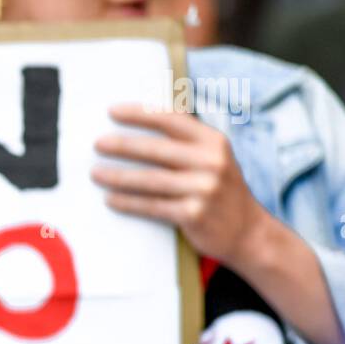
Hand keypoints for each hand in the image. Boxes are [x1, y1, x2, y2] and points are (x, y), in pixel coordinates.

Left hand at [90, 104, 270, 266]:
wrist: (249, 232)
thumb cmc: (219, 190)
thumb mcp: (213, 158)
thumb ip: (185, 142)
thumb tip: (139, 124)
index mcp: (213, 141)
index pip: (171, 119)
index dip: (140, 114)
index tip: (112, 111)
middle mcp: (212, 162)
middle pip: (156, 150)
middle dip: (122, 146)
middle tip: (97, 144)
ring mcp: (204, 189)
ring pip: (150, 180)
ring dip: (117, 177)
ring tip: (95, 174)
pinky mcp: (194, 214)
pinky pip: (152, 206)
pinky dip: (128, 203)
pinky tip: (110, 199)